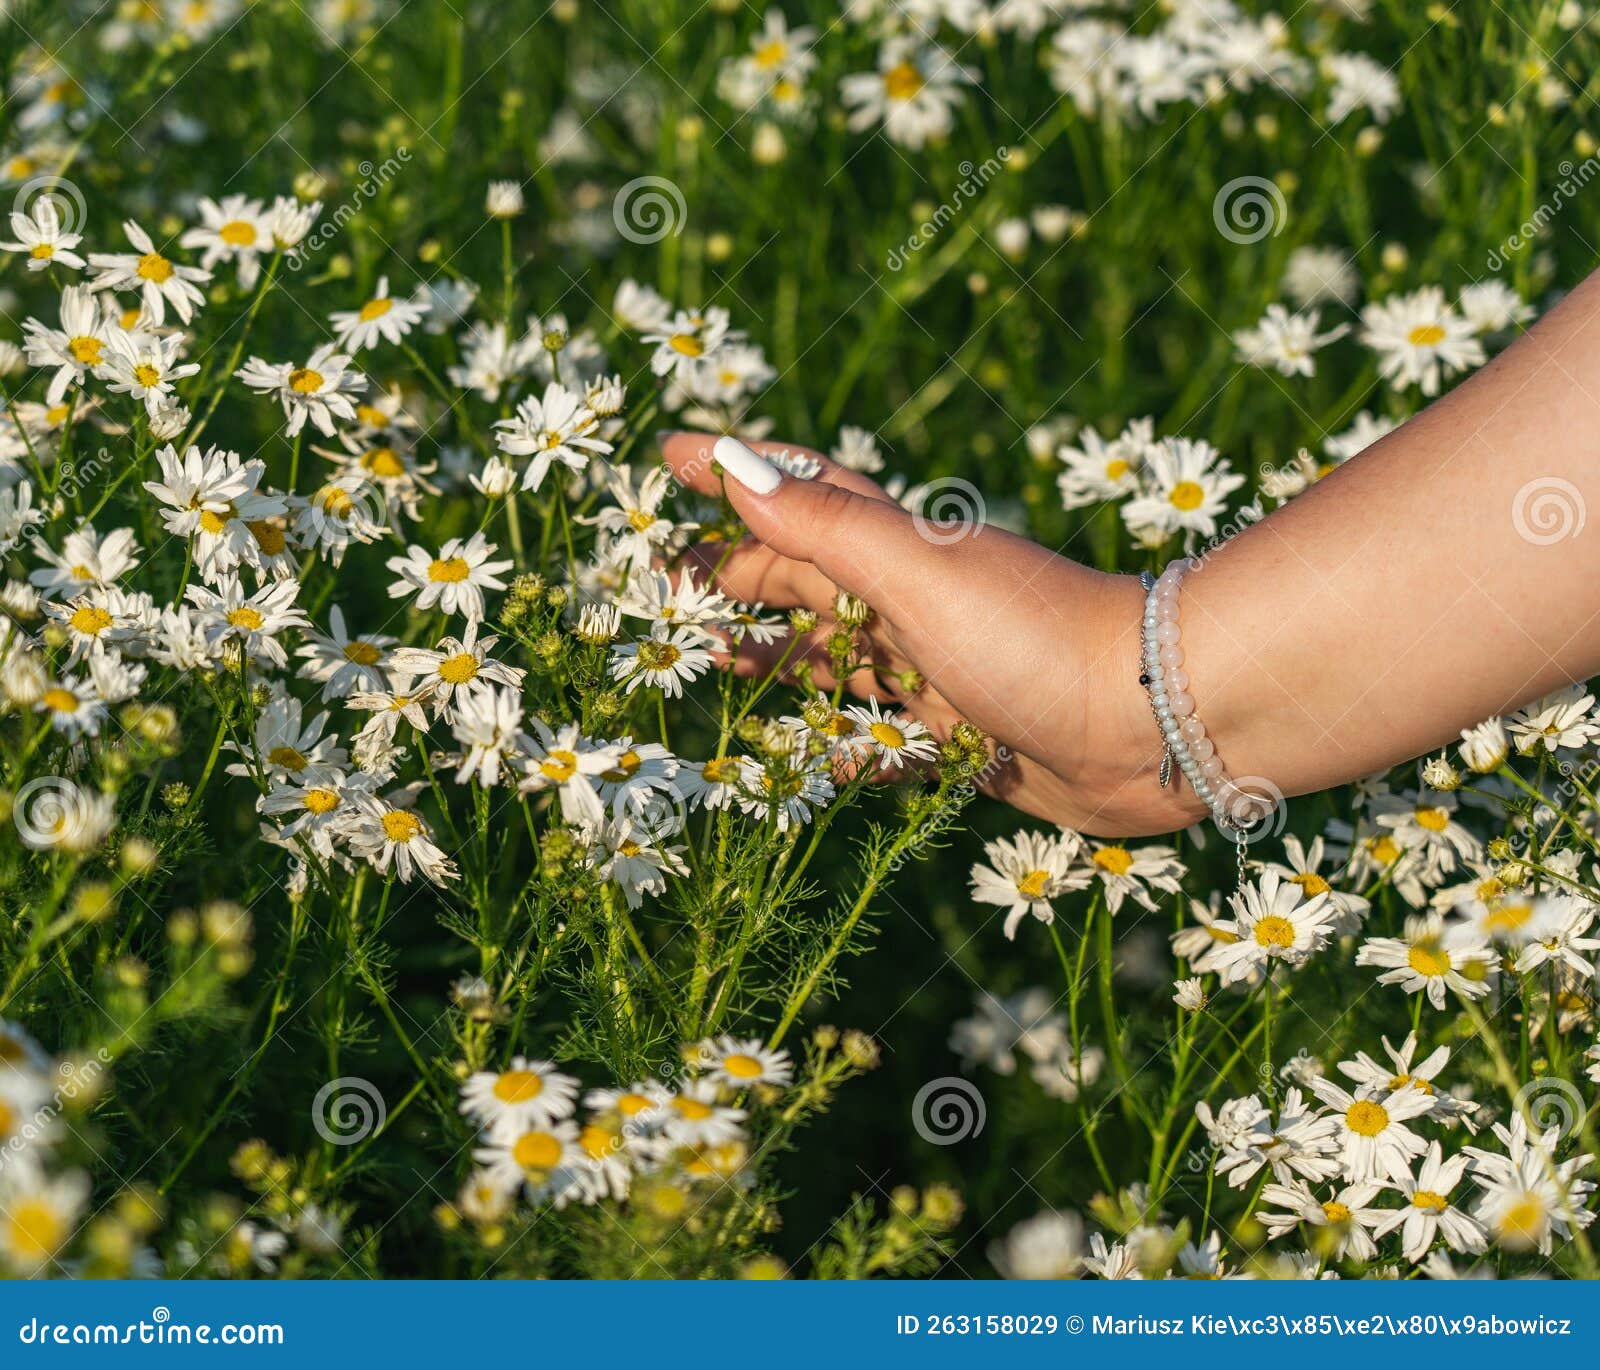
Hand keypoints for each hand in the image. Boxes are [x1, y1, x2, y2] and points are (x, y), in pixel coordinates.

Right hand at [659, 433, 1206, 836]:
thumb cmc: (1032, 636)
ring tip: (715, 662)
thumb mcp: (915, 574)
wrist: (1154, 724)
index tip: (669, 452)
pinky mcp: (965, 741)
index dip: (734, 473)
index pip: (799, 495)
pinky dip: (845, 740)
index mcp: (898, 552)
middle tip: (666, 584)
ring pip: (837, 657)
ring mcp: (940, 672)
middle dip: (737, 575)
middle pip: (806, 578)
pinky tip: (817, 752)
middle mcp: (914, 605)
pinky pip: (886, 738)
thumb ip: (826, 527)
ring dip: (776, 656)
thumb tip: (732, 464)